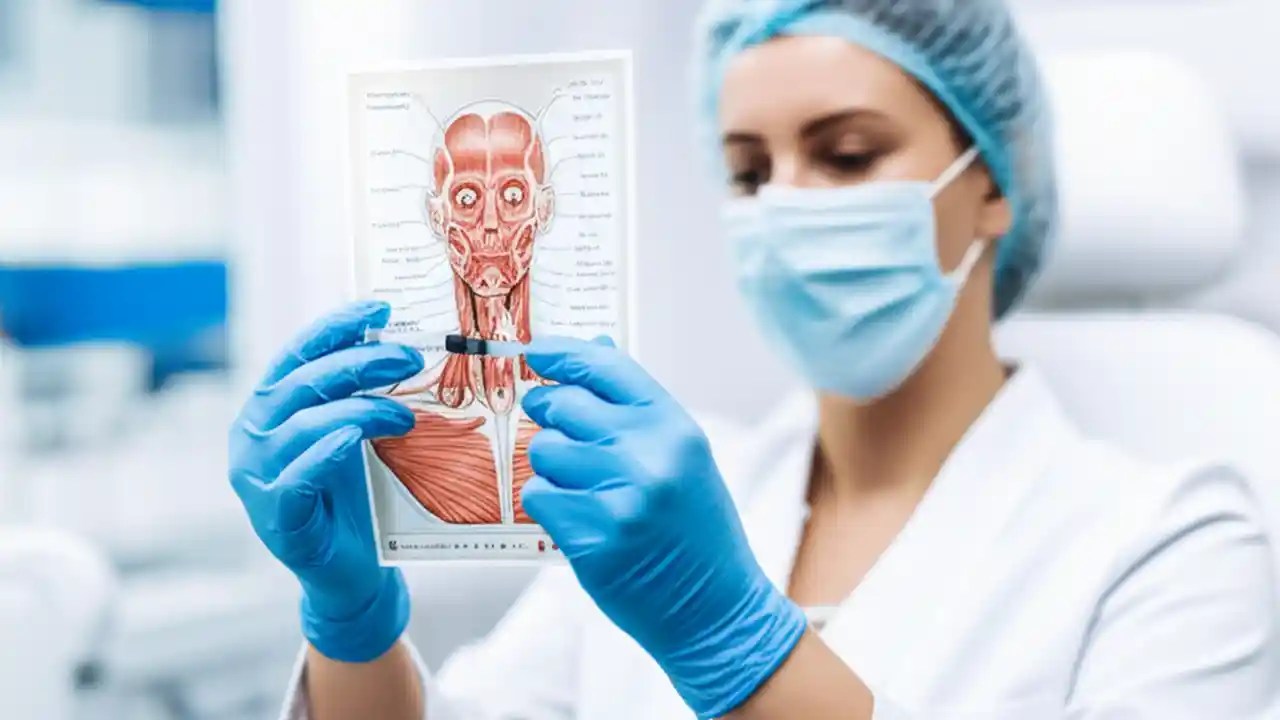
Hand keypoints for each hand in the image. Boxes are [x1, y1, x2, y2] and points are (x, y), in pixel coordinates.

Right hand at [228, 300, 422, 662]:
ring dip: (359, 410)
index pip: (298, 353)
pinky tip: (352, 437)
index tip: (381, 308)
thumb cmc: (356, 495)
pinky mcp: (273, 517)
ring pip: (302, 426)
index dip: (337, 326)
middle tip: (410, 359)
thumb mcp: (358, 432)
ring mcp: (255, 477)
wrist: (352, 572)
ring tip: (405, 416)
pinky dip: (325, 452)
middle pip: (302, 384)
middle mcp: (252, 434)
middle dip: (359, 363)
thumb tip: (400, 338)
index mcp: (269, 406)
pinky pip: (297, 476)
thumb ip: (361, 392)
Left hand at [519, 337, 807, 718]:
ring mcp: (619, 497)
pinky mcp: (593, 537)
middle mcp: (648, 455)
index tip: (535, 351)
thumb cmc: (697, 528)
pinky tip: (580, 518)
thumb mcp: (683, 457)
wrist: (715, 606)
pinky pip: (539, 496)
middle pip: (562, 406)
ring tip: (586, 489)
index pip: (605, 368)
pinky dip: (549, 505)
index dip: (562, 354)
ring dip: (553, 468)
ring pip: (544, 452)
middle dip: (551, 417)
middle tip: (562, 434)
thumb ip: (636, 407)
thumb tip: (592, 349)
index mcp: (674, 427)